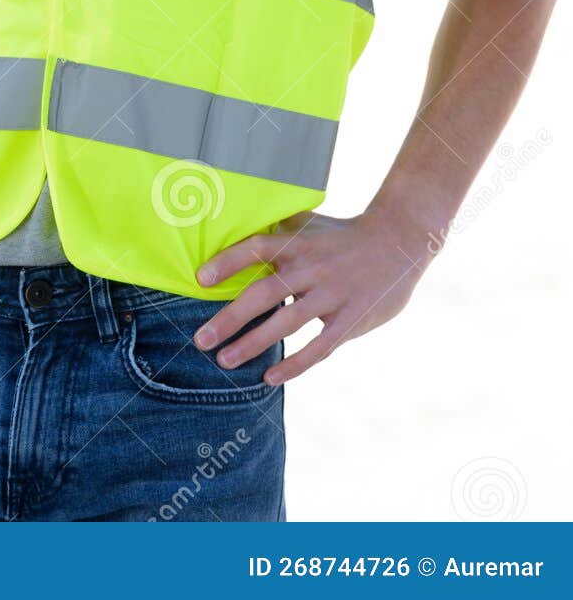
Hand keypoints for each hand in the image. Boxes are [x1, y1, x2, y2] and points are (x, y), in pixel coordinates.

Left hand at [192, 208, 422, 385]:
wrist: (399, 241)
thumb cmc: (343, 234)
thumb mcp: (309, 223)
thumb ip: (277, 231)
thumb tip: (236, 231)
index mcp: (297, 243)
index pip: (256, 249)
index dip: (227, 262)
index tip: (201, 280)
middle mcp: (311, 268)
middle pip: (263, 294)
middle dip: (230, 318)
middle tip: (201, 339)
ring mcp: (331, 295)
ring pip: (286, 323)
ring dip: (253, 344)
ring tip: (225, 361)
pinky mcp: (350, 319)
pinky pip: (318, 347)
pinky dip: (294, 364)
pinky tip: (270, 377)